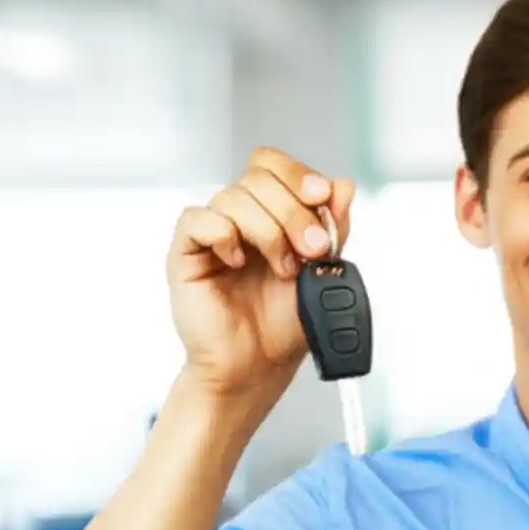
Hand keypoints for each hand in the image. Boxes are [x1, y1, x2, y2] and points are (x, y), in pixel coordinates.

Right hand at [167, 146, 355, 397]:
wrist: (260, 364)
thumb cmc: (286, 321)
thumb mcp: (324, 270)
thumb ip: (334, 228)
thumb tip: (343, 185)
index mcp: (271, 212)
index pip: (273, 165)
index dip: (297, 174)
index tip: (321, 197)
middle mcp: (240, 216)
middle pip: (258, 177)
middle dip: (294, 212)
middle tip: (312, 250)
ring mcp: (212, 232)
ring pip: (234, 196)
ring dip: (268, 231)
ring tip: (283, 268)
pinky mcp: (185, 253)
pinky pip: (197, 219)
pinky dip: (225, 235)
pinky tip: (238, 263)